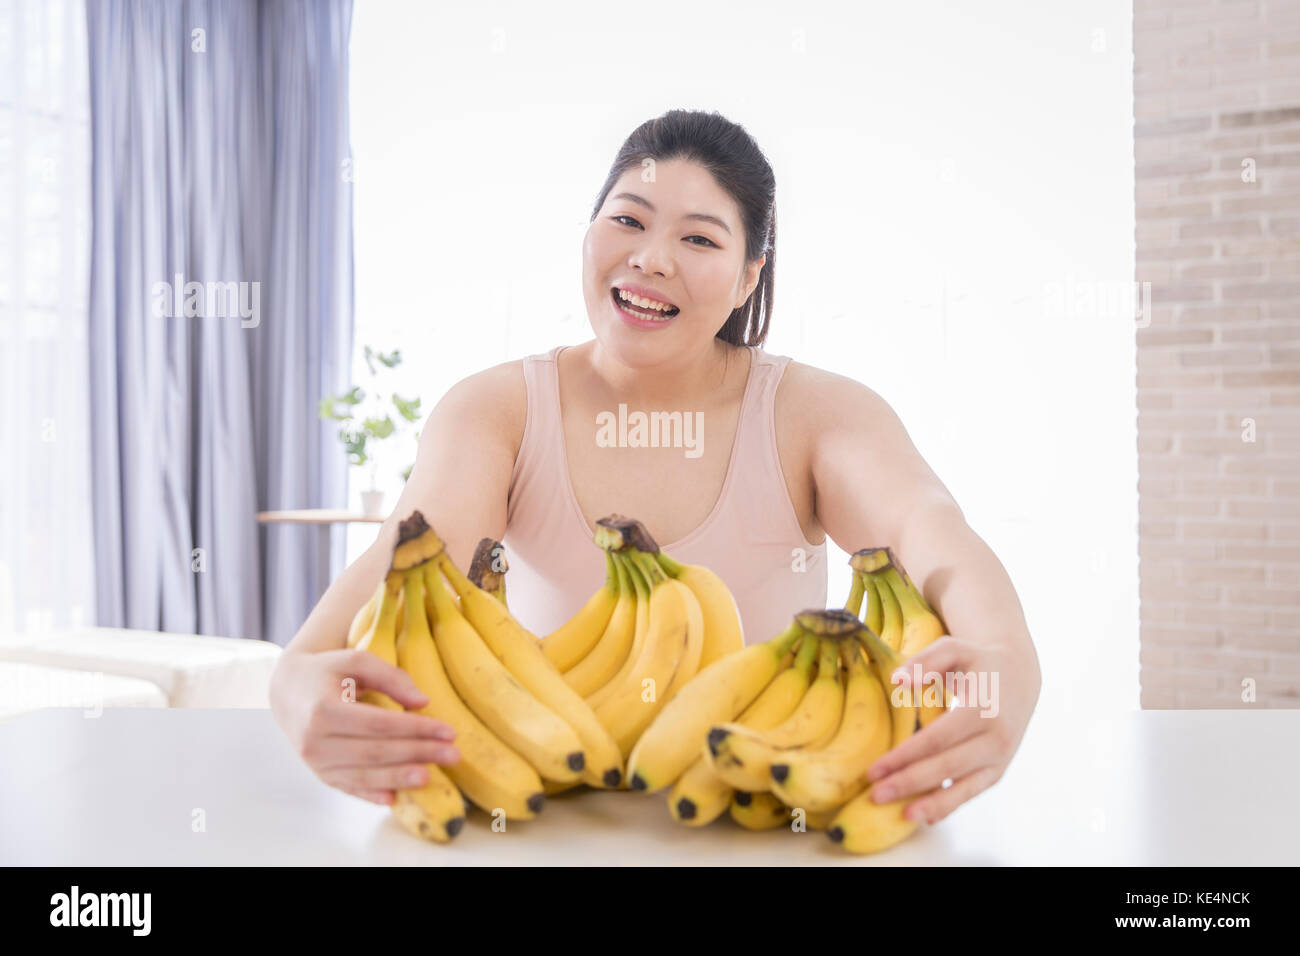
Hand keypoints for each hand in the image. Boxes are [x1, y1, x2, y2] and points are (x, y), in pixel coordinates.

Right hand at [270, 648, 459, 805]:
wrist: (290, 690)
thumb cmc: (328, 671)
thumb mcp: (356, 660)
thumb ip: (390, 676)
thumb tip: (423, 701)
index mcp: (323, 710)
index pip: (379, 724)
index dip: (416, 729)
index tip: (449, 730)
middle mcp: (315, 742)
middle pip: (375, 752)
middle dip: (417, 754)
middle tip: (453, 754)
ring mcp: (315, 763)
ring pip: (364, 775)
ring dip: (400, 778)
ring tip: (431, 776)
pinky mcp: (320, 774)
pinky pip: (350, 788)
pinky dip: (372, 795)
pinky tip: (395, 798)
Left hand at [865, 634, 1039, 824]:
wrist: (1019, 676)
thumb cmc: (977, 662)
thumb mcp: (954, 649)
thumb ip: (925, 661)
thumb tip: (897, 680)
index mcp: (982, 709)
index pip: (936, 739)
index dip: (904, 757)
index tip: (874, 769)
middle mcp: (995, 738)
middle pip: (946, 767)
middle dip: (909, 783)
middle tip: (875, 795)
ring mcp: (1000, 757)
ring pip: (964, 787)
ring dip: (932, 803)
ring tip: (903, 815)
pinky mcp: (1000, 769)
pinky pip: (974, 791)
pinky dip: (952, 805)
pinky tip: (927, 816)